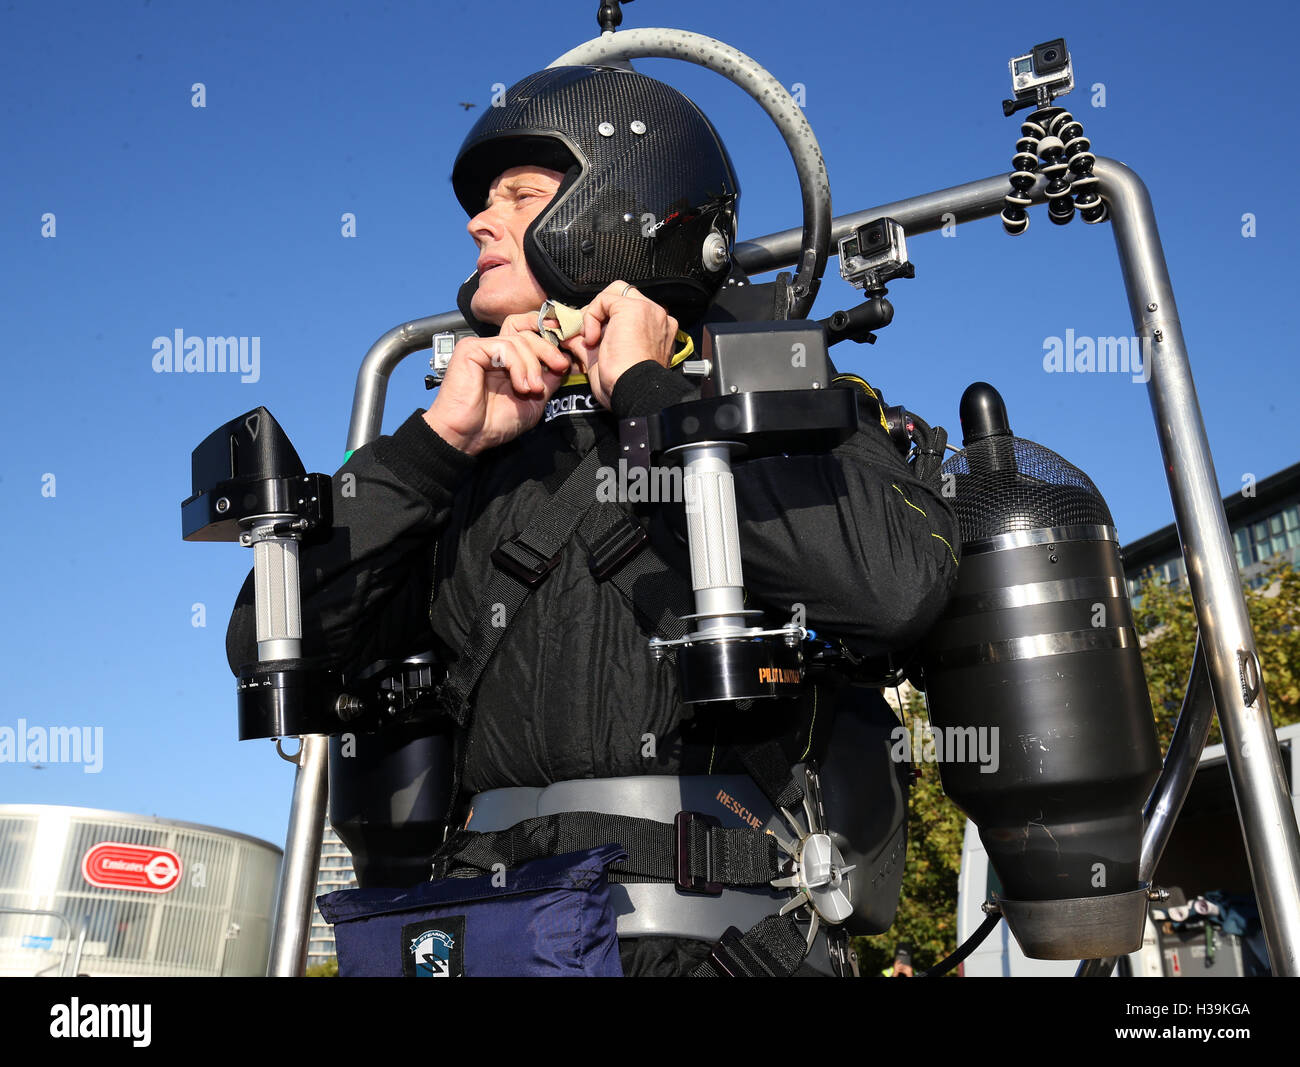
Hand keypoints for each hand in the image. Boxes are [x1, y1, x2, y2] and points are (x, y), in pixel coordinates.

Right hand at [424, 312, 571, 454]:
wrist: (468, 437)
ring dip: (533, 366)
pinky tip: (520, 386)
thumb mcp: (533, 401)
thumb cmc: (493, 423)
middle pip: (527, 332)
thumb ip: (547, 380)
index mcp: (507, 360)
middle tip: (560, 367)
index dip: (549, 341)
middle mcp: (493, 350)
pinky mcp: (471, 349)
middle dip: (548, 349)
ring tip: (532, 389)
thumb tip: (565, 362)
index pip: (530, 334)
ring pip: (519, 340)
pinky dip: (518, 365)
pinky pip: (505, 347)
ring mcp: (481, 347)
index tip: (564, 359)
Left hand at [562, 281, 678, 407]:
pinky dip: (591, 317)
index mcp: (657, 331)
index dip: (605, 321)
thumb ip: (587, 344)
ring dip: (595, 314)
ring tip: (589, 339)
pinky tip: (592, 339)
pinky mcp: (633, 308)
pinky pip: (603, 300)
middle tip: (587, 335)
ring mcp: (648, 310)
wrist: (633, 392)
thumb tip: (568, 336)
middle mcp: (657, 318)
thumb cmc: (624, 386)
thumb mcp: (602, 361)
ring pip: (613, 293)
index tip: (592, 339)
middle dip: (599, 312)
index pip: (629, 312)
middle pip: (622, 296)